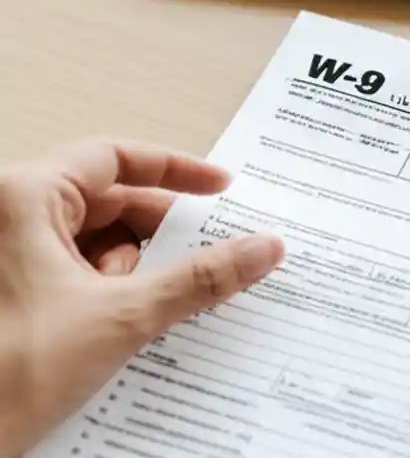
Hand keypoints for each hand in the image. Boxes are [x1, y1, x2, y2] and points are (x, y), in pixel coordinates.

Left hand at [0, 139, 284, 456]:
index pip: (114, 157)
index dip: (175, 170)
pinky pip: (72, 270)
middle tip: (207, 256)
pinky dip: (107, 289)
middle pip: (107, 201)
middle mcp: (8, 214)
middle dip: (156, 235)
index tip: (219, 189)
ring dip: (130, 270)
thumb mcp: (121, 317)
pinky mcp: (9, 288)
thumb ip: (199, 278)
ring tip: (147, 309)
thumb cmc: (6, 374)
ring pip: (92, 240)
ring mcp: (5, 252)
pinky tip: (125, 323)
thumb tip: (261, 249)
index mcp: (24, 197)